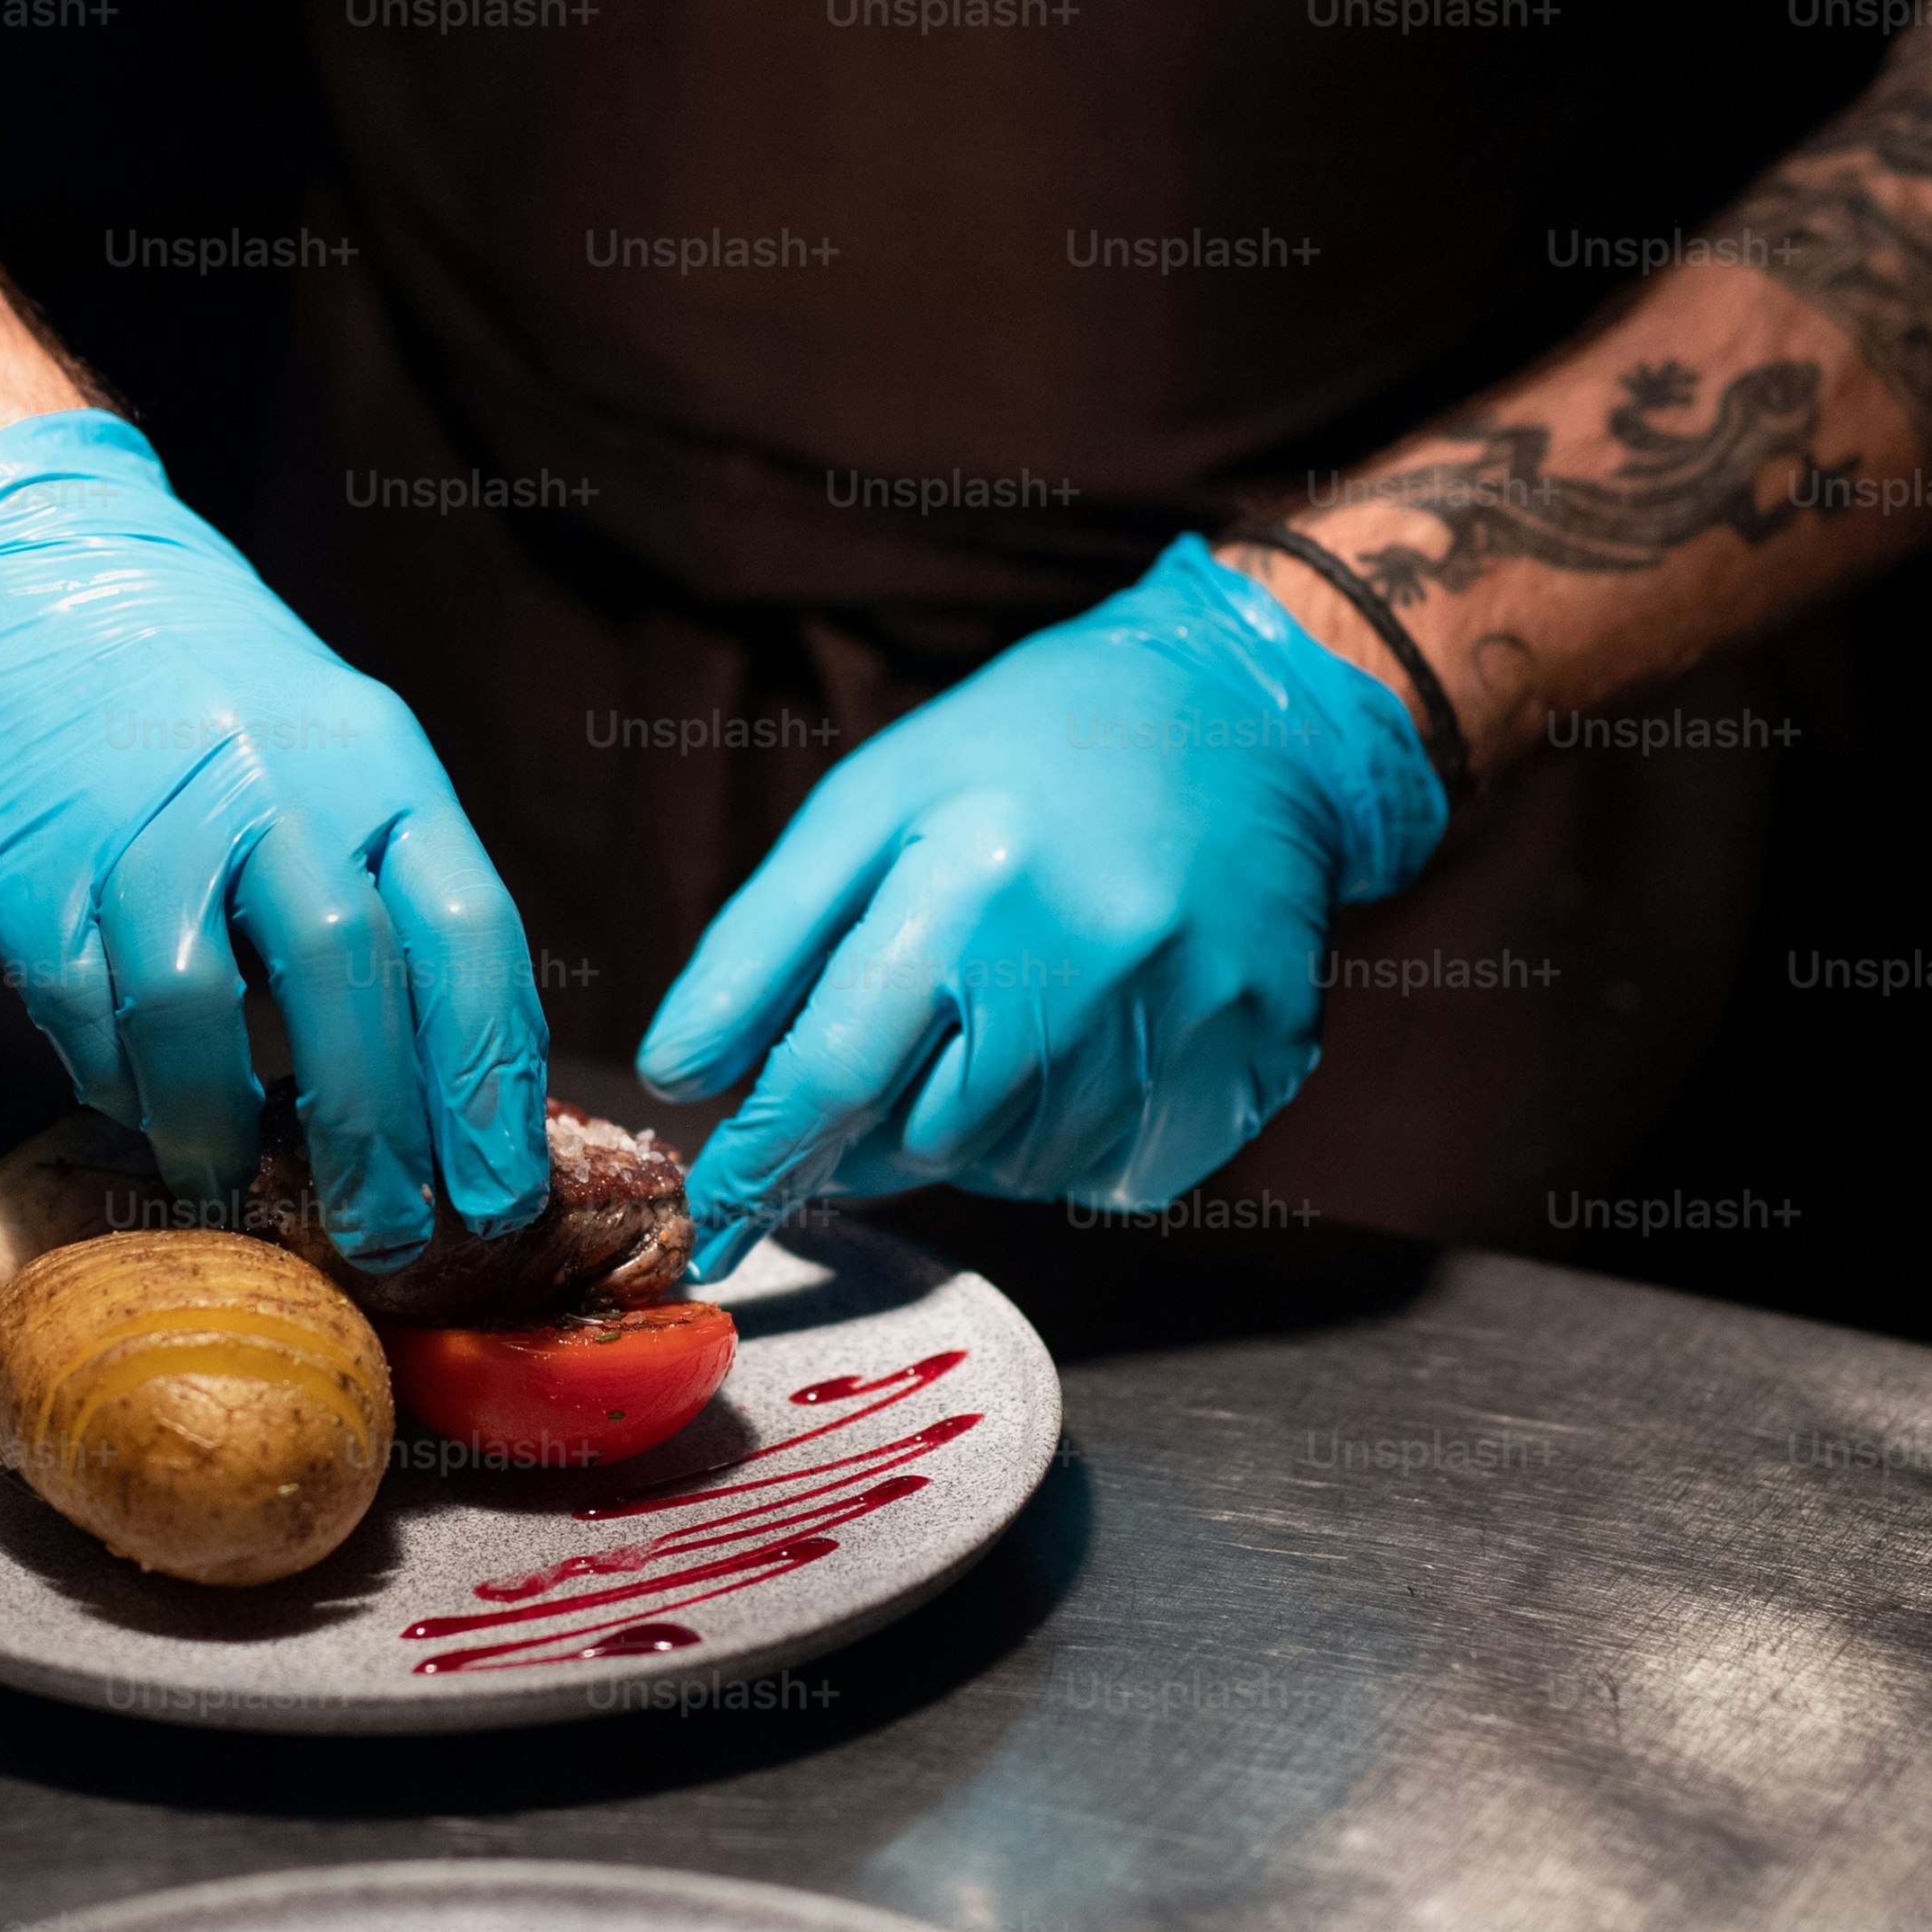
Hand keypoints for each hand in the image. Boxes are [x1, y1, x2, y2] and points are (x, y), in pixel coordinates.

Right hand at [0, 410, 548, 1259]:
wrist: (15, 549)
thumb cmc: (185, 666)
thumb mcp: (324, 737)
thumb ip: (375, 873)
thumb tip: (432, 1060)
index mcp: (374, 762)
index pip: (469, 939)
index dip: (491, 1085)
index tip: (504, 1191)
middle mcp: (273, 786)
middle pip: (355, 988)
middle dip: (385, 1141)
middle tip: (396, 1241)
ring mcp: (144, 822)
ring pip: (203, 1011)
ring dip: (226, 1127)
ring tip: (241, 1192)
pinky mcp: (30, 862)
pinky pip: (86, 1005)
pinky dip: (119, 1080)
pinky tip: (141, 1110)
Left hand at [634, 541, 1449, 1278]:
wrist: (1245, 718)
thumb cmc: (1026, 756)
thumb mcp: (871, 804)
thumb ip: (762, 944)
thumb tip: (676, 1077)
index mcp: (976, 877)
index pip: (832, 1073)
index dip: (759, 1160)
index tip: (712, 1213)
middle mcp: (1091, 958)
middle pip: (921, 1140)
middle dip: (862, 1137)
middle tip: (867, 1073)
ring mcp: (1188, 1020)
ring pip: (1013, 1169)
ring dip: (966, 1132)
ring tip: (992, 1020)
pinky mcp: (1255, 1062)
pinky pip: (1114, 1176)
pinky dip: (1065, 1141)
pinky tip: (1077, 1047)